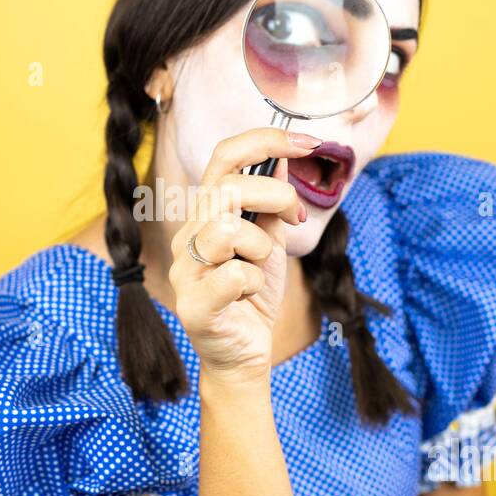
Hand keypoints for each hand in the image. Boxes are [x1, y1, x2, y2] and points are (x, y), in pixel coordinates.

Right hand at [168, 127, 316, 382]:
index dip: (265, 141)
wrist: (245, 354)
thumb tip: (285, 158)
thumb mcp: (271, 242)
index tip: (309, 142)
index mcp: (206, 214)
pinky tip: (250, 295)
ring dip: (261, 246)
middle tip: (294, 219)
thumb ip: (273, 205)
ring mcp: (186, 270)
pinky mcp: (193, 304)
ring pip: (228, 229)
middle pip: (226, 188)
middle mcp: (188, 236)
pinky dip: (255, 282)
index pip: (224, 158)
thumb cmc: (253, 297)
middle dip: (275, 196)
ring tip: (261, 266)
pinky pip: (234, 274)